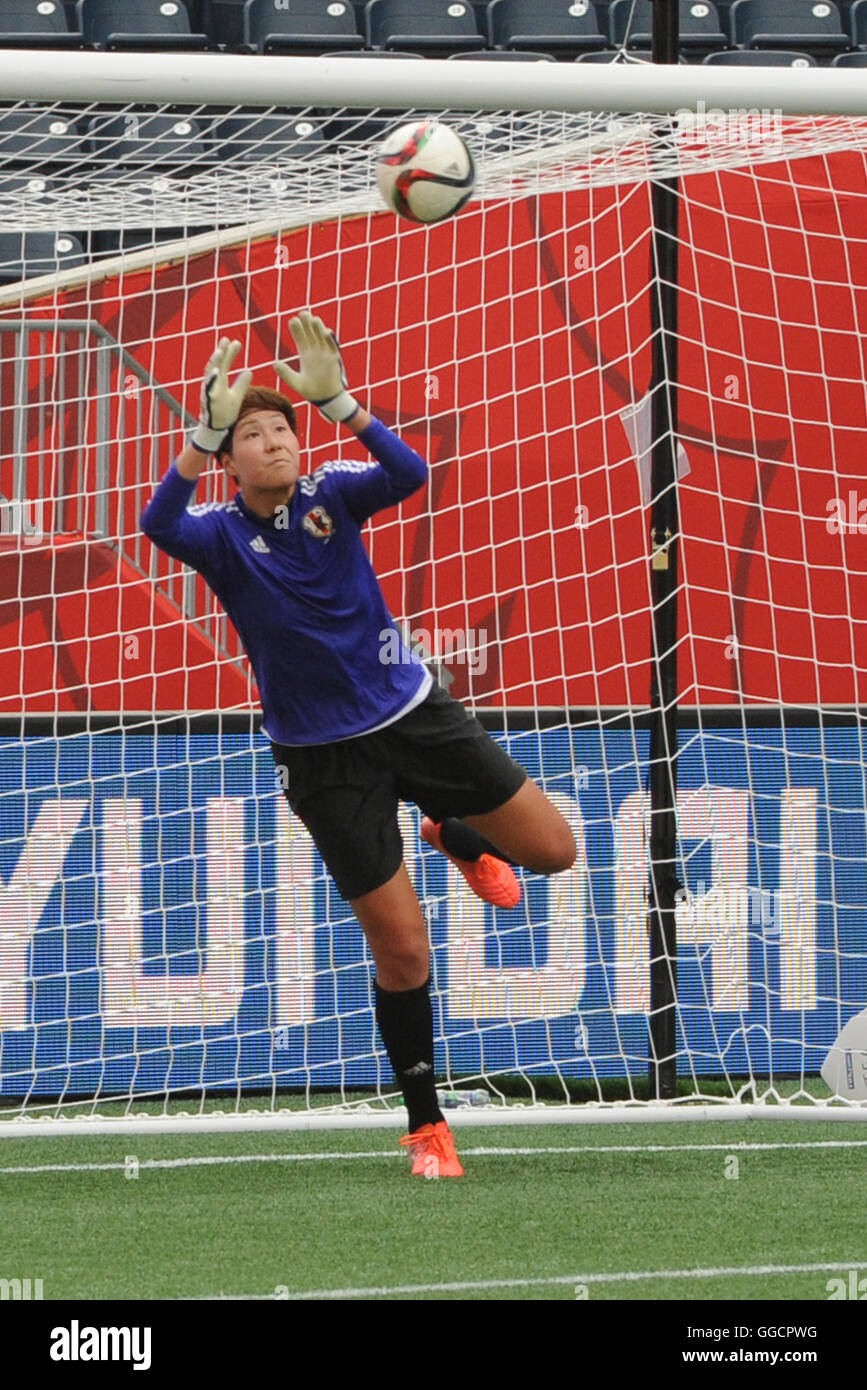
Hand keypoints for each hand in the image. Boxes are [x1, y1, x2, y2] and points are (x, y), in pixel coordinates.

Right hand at [191, 338, 252, 454]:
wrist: (216, 428)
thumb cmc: (225, 411)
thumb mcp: (236, 396)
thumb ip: (241, 383)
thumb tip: (249, 371)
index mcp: (219, 381)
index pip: (224, 363)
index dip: (229, 353)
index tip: (236, 342)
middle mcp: (212, 384)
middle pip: (215, 365)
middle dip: (220, 352)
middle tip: (226, 339)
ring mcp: (209, 392)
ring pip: (209, 375)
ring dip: (214, 363)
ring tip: (220, 352)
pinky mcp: (208, 402)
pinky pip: (208, 390)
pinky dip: (211, 381)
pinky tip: (216, 373)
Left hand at [274, 311, 359, 424]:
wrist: (326, 400)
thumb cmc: (311, 391)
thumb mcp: (295, 382)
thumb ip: (286, 373)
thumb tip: (274, 363)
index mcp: (306, 355)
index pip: (300, 339)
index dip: (296, 330)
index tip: (292, 320)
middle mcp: (316, 352)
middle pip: (311, 334)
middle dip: (307, 325)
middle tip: (302, 313)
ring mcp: (325, 354)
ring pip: (321, 338)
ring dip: (318, 328)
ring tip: (312, 319)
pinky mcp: (334, 359)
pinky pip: (333, 347)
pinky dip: (330, 340)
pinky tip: (325, 332)